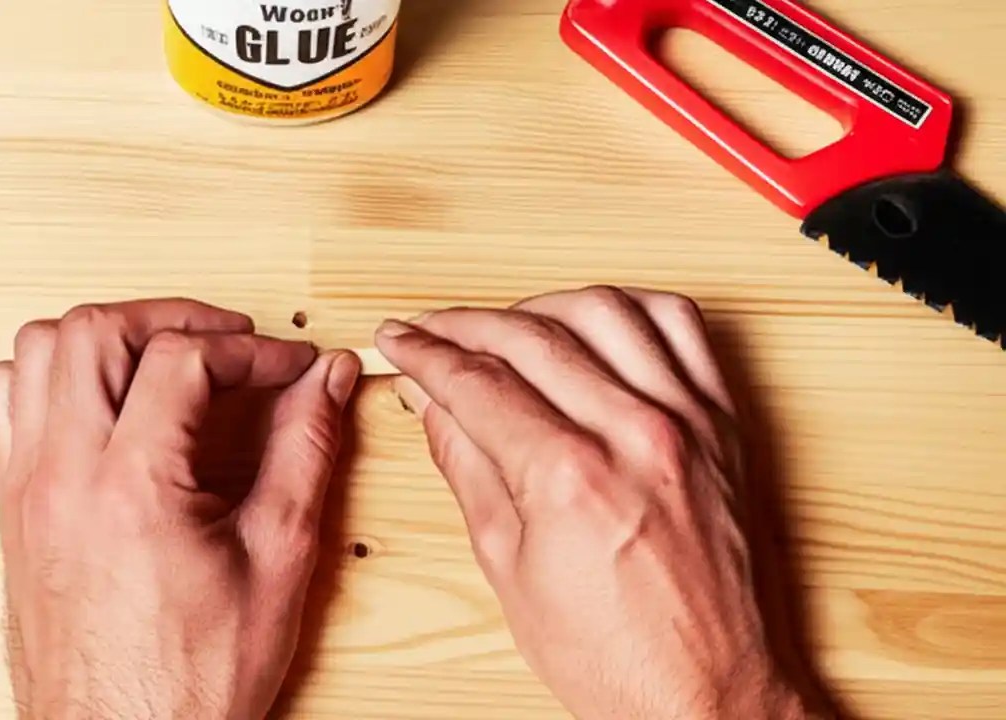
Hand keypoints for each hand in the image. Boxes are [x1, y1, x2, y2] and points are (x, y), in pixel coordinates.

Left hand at [0, 299, 360, 719]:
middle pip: (95, 329)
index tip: (290, 368)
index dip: (251, 348)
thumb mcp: (276, 562)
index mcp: (133, 486)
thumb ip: (305, 453)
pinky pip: (5, 403)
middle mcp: (62, 475)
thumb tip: (328, 382)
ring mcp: (25, 489)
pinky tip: (104, 400)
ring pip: (35, 353)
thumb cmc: (191, 680)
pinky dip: (52, 376)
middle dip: (173, 317)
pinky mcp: (12, 509)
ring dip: (106, 336)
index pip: (183, 358)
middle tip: (229, 341)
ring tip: (166, 359)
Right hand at [375, 287, 810, 719]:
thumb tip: (433, 403)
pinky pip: (680, 329)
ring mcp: (686, 423)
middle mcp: (634, 435)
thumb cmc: (614, 656)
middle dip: (465, 324)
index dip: (425, 354)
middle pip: (529, 336)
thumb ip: (467, 466)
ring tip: (505, 323)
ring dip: (540, 305)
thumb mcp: (507, 568)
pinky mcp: (722, 425)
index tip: (401, 340)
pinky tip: (594, 320)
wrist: (705, 692)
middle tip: (431, 328)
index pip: (477, 381)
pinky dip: (630, 307)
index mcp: (569, 477)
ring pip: (604, 311)